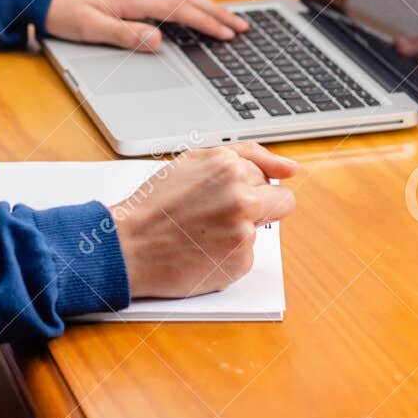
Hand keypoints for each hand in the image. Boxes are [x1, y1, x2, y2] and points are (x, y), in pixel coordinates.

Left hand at [44, 0, 250, 51]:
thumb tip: (159, 41)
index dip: (207, 22)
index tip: (230, 34)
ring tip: (228, 21)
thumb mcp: (89, 28)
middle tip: (243, 27)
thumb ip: (124, 34)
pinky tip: (194, 17)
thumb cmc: (62, 10)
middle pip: (187, 0)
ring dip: (206, 9)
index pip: (180, 9)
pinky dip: (188, 8)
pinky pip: (167, 1)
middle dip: (217, 14)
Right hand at [109, 144, 298, 299]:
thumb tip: (292, 169)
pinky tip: (200, 251)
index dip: (247, 185)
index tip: (238, 195)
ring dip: (238, 231)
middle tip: (221, 215)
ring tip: (199, 233)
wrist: (126, 246)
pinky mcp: (240, 262)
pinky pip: (247, 255)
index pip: (267, 174)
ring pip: (261, 229)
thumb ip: (245, 155)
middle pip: (282, 202)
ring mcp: (243, 231)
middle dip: (260, 208)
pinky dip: (228, 255)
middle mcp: (242, 196)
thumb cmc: (153, 205)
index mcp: (229, 166)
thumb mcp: (192, 162)